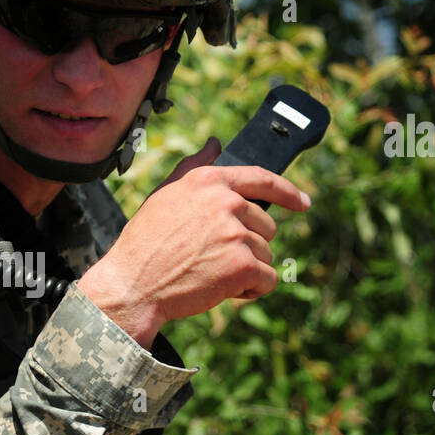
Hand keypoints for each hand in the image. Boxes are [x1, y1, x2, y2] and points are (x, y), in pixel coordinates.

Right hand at [78, 137, 310, 347]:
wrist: (132, 284)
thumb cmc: (145, 243)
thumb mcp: (165, 195)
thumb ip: (194, 167)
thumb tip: (214, 144)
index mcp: (209, 181)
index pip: (262, 179)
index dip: (288, 192)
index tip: (303, 203)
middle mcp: (226, 202)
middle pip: (265, 225)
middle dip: (247, 245)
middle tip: (212, 258)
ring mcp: (236, 233)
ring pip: (265, 254)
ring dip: (246, 269)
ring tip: (210, 273)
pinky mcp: (243, 265)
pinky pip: (267, 279)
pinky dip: (250, 290)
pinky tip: (222, 289)